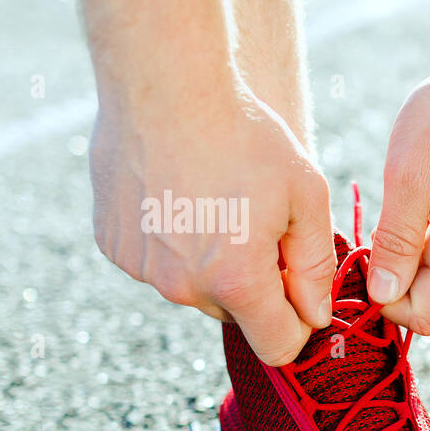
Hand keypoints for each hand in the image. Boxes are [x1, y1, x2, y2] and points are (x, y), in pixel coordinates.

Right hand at [89, 83, 335, 364]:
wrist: (164, 84)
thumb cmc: (246, 136)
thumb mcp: (306, 198)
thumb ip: (315, 267)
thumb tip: (316, 316)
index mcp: (236, 280)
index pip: (278, 346)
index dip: (300, 326)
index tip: (304, 295)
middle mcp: (183, 286)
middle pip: (238, 315)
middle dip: (258, 286)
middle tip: (262, 226)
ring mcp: (142, 269)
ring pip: (198, 288)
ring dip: (216, 264)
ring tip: (220, 202)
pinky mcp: (113, 247)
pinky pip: (161, 264)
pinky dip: (177, 244)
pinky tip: (182, 196)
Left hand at [369, 54, 429, 333]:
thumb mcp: (409, 174)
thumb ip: (397, 241)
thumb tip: (383, 298)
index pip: (423, 315)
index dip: (384, 301)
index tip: (359, 261)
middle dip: (394, 275)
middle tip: (369, 225)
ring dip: (409, 250)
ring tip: (399, 199)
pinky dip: (428, 231)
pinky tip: (422, 190)